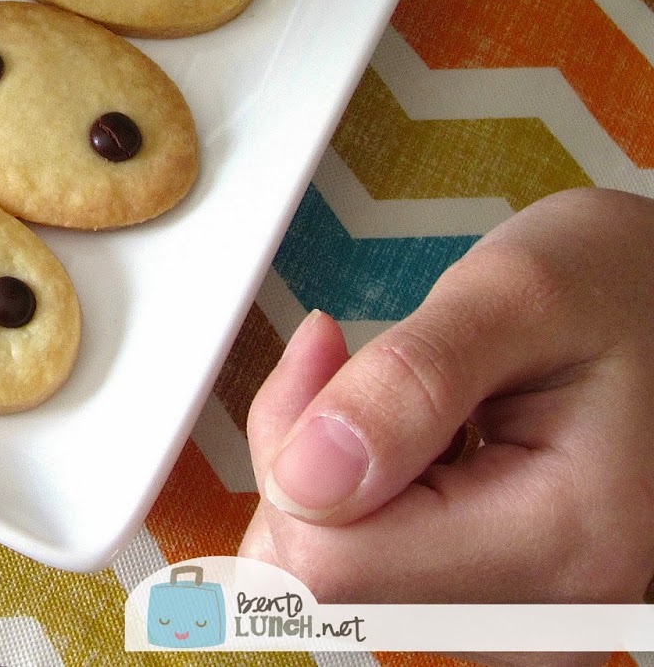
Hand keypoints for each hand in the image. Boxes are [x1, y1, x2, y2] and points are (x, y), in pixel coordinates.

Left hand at [240, 188, 653, 647]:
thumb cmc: (615, 288)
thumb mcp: (515, 292)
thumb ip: (407, 383)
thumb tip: (303, 478)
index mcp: (560, 545)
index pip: (331, 562)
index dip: (291, 451)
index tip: (324, 353)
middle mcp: (546, 615)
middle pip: (329, 575)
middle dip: (307, 458)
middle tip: (350, 360)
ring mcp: (521, 619)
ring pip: (343, 575)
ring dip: (336, 474)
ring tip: (406, 393)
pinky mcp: (496, 604)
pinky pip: (376, 572)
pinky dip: (363, 494)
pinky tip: (413, 437)